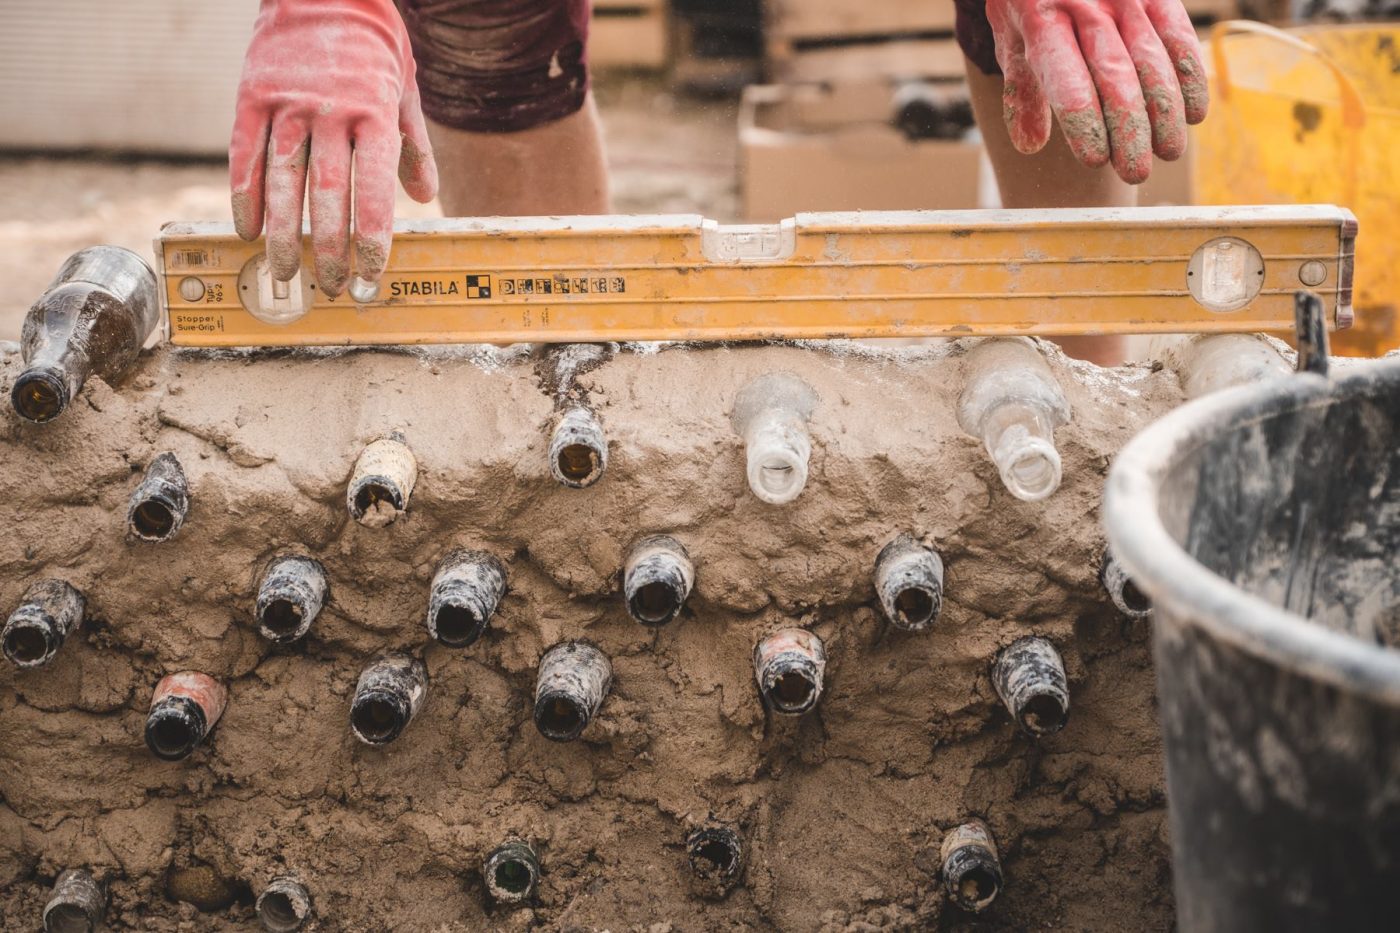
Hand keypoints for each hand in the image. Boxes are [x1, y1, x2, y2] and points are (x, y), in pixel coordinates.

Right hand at [230, 0, 437, 297]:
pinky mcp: (252, 95)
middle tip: (333, 286)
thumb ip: (415, 148)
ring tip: (287, 273)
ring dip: (284, 233)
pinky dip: (244, 196)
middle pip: (327, 194)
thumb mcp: (405, 92)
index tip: (372, 275)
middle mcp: (331, 111)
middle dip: (330, 247)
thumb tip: (426, 197)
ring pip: (283, 180)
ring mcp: (288, 103)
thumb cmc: (375, 46)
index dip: (372, 238)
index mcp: (375, 114)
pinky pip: (245, 154)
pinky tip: (247, 231)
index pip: (373, 190)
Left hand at [987, 0, 1207, 182]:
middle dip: (1129, 130)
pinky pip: (1179, 35)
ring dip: (1165, 111)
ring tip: (1169, 151)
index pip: (1066, 81)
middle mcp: (1087, 7)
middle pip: (1115, 76)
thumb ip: (1021, 91)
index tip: (1096, 160)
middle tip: (1136, 172)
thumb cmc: (1027, 0)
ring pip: (1152, 60)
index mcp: (1042, 22)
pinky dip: (1189, 76)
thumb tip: (1028, 145)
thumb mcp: (1010, 38)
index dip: (1084, 123)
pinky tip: (1193, 113)